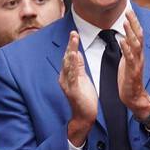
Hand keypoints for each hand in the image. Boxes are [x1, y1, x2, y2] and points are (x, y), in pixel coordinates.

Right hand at [59, 30, 98, 145]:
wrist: (84, 116)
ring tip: (73, 40)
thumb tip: (75, 52)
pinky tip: (73, 57)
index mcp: (67, 74)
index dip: (71, 45)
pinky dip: (72, 65)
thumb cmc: (84, 98)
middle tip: (73, 32)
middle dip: (70, 45)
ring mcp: (67, 83)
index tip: (74, 33)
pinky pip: (72, 75)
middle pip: (67, 58)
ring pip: (68, 65)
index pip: (69, 57)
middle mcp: (64, 77)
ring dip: (71, 51)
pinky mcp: (72, 90)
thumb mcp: (82, 78)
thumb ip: (78, 66)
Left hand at [117, 8, 149, 121]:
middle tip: (128, 11)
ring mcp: (137, 63)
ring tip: (125, 22)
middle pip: (139, 36)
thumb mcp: (128, 61)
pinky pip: (130, 58)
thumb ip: (128, 49)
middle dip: (133, 23)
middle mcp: (140, 56)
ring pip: (136, 45)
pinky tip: (122, 40)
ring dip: (130, 33)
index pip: (138, 35)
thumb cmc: (129, 79)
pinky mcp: (132, 71)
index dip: (134, 22)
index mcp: (138, 53)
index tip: (129, 10)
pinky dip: (126, 49)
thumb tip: (125, 37)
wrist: (134, 97)